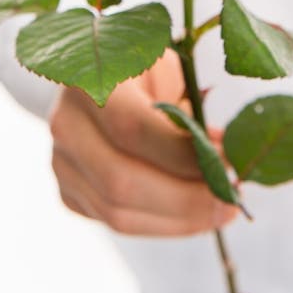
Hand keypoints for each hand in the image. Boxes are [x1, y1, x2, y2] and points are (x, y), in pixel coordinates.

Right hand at [47, 48, 238, 236]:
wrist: (99, 74)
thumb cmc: (145, 68)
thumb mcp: (169, 69)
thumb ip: (189, 111)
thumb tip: (221, 160)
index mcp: (90, 77)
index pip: (133, 129)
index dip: (184, 153)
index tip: (228, 162)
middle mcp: (66, 123)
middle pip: (122, 181)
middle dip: (186, 198)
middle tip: (231, 197)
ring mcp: (61, 162)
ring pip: (117, 213)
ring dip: (178, 220)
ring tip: (219, 209)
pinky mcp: (68, 191)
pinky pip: (115, 223)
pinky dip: (160, 224)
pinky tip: (191, 211)